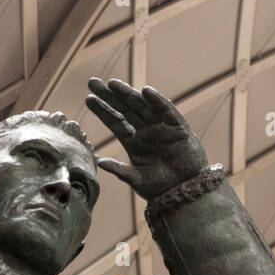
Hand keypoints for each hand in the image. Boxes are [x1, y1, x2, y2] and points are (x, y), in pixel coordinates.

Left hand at [85, 78, 208, 198]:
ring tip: (113, 83)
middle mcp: (146, 131)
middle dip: (110, 95)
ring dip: (129, 94)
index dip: (102, 110)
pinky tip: (146, 91)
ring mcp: (162, 127)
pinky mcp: (179, 128)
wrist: (186, 192)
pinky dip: (158, 101)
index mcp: (134, 142)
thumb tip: (100, 163)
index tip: (88, 99)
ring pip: (143, 106)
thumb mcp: (138, 180)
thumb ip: (120, 171)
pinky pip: (167, 111)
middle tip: (92, 82)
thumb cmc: (161, 187)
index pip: (115, 122)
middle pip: (125, 109)